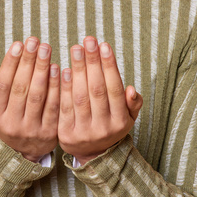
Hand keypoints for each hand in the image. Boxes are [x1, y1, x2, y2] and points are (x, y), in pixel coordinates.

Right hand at [0, 36, 59, 162]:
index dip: (10, 64)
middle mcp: (12, 124)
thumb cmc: (7, 121)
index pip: (2, 85)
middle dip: (28, 61)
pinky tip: (57, 68)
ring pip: (37, 95)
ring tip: (46, 49)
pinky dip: (56, 86)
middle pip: (21, 88)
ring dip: (42, 69)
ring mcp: (31, 130)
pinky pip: (54, 105)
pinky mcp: (50, 132)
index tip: (18, 44)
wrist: (25, 153)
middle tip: (35, 41)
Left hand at [59, 36, 142, 163]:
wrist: (93, 156)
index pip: (114, 89)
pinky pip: (64, 107)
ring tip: (75, 49)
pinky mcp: (66, 134)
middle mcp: (103, 128)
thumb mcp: (129, 118)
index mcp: (121, 121)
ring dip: (77, 70)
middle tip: (87, 41)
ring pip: (80, 97)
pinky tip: (63, 70)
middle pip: (97, 90)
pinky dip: (64, 87)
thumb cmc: (112, 127)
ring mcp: (84, 132)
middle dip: (92, 63)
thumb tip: (131, 89)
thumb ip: (133, 104)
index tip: (104, 45)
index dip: (109, 66)